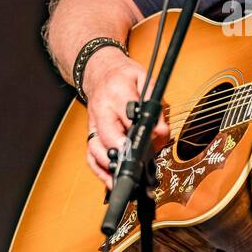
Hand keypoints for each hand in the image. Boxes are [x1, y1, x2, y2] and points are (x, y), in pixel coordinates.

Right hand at [80, 47, 170, 189]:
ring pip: (95, 148)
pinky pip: (90, 154)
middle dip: (122, 152)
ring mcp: (93, 123)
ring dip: (108, 165)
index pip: (126, 115)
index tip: (149, 143)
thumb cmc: (126, 77)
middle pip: (107, 135)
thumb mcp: (146, 81)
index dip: (138, 131)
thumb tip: (160, 132)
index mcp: (116, 93)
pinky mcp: (91, 133)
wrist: (101, 72)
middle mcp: (101, 110)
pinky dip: (99, 169)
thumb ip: (156, 106)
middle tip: (136, 165)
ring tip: (122, 178)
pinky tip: (111, 179)